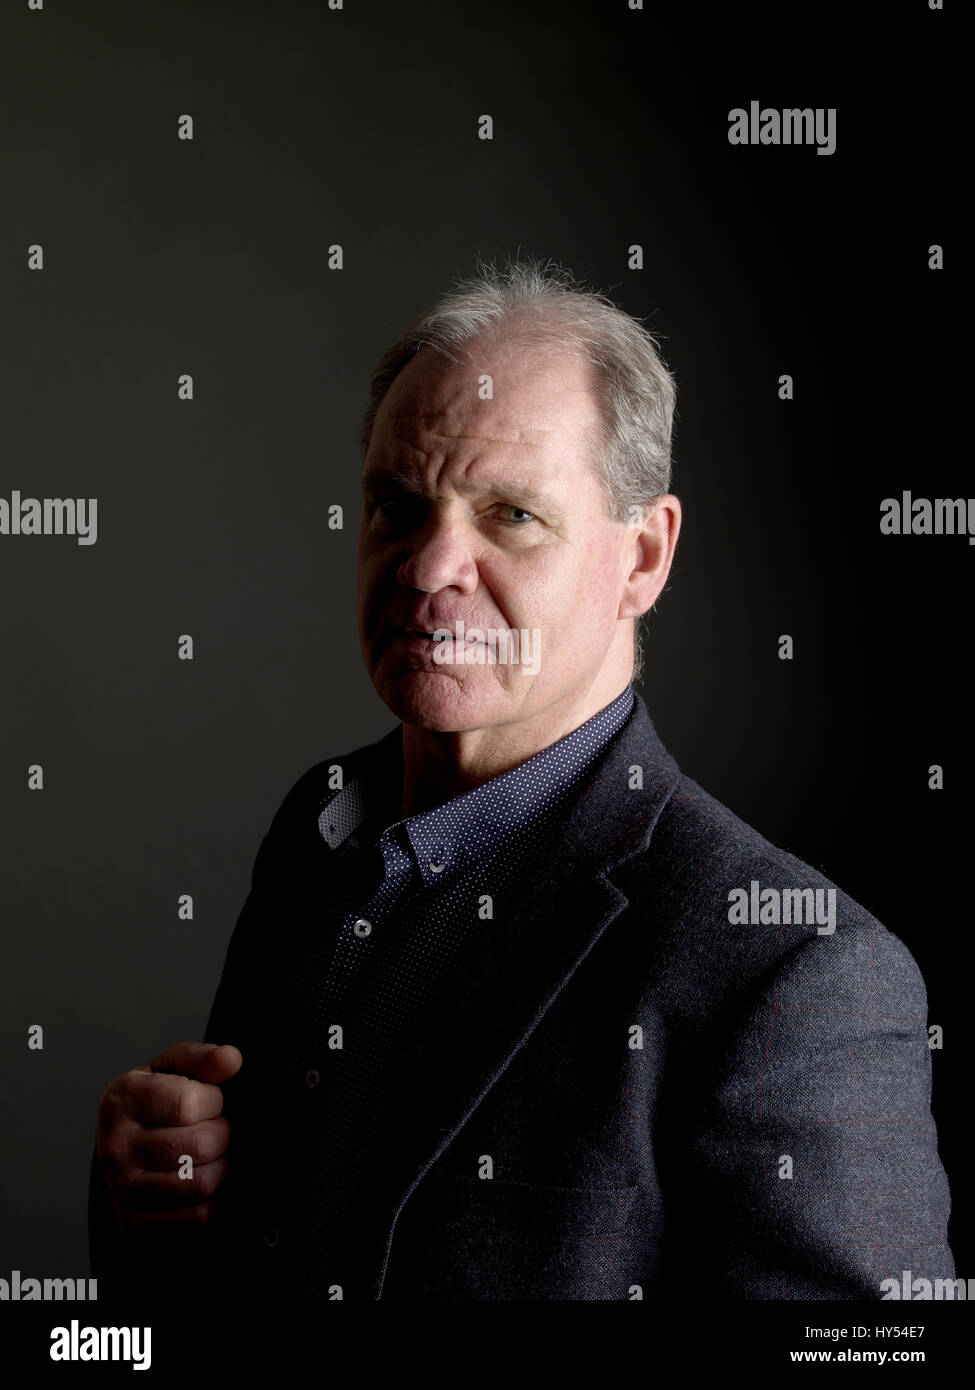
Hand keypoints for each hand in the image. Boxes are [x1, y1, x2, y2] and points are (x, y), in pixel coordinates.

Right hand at [95, 1041, 241, 1229]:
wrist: (121, 1145)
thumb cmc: (153, 1101)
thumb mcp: (171, 1067)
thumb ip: (202, 1058)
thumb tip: (231, 1058)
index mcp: (122, 1099)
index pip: (190, 1103)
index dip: (214, 1099)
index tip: (208, 1099)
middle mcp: (115, 1146)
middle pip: (201, 1145)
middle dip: (222, 1133)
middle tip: (213, 1127)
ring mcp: (122, 1188)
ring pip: (202, 1183)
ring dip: (221, 1166)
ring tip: (210, 1151)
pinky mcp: (135, 1221)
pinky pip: (199, 1215)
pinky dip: (212, 1197)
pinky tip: (200, 1175)